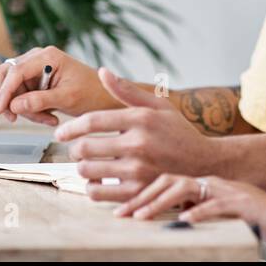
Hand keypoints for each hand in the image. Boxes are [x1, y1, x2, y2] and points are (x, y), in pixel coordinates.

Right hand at [0, 46, 116, 125]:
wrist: (104, 96)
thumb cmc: (92, 92)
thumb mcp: (67, 98)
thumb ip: (39, 101)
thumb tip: (14, 105)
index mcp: (47, 56)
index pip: (16, 71)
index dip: (4, 91)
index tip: (0, 109)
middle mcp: (37, 58)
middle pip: (5, 74)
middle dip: (6, 98)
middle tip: (13, 117)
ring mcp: (34, 69)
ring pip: (11, 89)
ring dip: (23, 108)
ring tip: (47, 119)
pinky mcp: (34, 81)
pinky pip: (20, 96)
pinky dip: (29, 110)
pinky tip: (48, 117)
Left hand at [54, 68, 216, 202]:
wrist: (204, 164)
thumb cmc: (178, 132)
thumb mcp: (158, 105)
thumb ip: (127, 90)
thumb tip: (102, 71)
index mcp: (140, 119)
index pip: (92, 121)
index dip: (70, 127)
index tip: (61, 133)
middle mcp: (138, 144)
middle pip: (84, 147)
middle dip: (74, 149)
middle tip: (77, 149)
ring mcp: (138, 171)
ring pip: (88, 171)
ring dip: (82, 168)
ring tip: (88, 164)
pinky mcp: (138, 192)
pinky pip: (98, 193)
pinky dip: (92, 188)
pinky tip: (98, 180)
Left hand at [131, 174, 265, 251]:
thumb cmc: (255, 217)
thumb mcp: (220, 211)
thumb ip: (198, 209)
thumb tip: (172, 219)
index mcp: (204, 183)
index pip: (166, 182)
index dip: (142, 194)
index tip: (122, 210)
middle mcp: (212, 183)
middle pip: (169, 183)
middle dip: (142, 198)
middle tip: (122, 214)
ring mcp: (227, 191)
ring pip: (187, 191)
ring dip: (161, 204)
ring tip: (142, 216)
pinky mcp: (243, 203)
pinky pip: (216, 206)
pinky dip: (199, 212)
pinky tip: (184, 221)